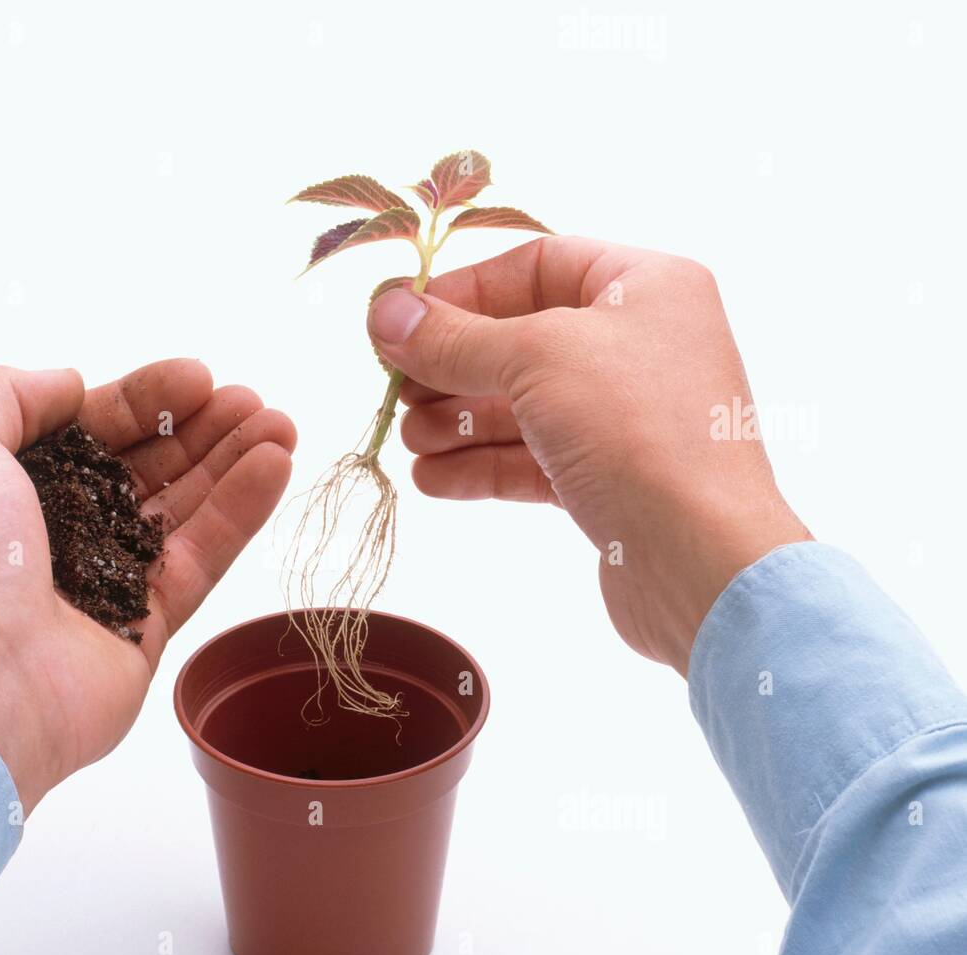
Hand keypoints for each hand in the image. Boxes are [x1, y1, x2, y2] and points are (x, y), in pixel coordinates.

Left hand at [0, 362, 295, 811]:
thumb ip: (6, 395)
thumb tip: (71, 383)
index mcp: (7, 489)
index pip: (90, 431)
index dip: (144, 400)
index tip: (198, 377)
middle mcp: (59, 532)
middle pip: (145, 466)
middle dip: (200, 428)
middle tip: (252, 402)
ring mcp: (108, 579)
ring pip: (183, 508)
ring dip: (233, 461)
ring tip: (282, 425)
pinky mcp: (149, 624)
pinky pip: (203, 557)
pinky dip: (241, 511)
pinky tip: (275, 466)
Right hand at [367, 236, 809, 673]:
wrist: (701, 558)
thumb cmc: (635, 429)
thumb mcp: (535, 359)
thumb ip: (454, 338)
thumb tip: (383, 314)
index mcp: (646, 286)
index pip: (537, 264)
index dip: (462, 291)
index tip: (400, 323)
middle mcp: (641, 344)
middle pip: (521, 340)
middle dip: (452, 368)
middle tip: (397, 394)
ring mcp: (628, 417)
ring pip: (522, 407)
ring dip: (457, 422)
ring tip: (409, 443)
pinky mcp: (612, 481)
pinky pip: (533, 459)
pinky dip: (481, 465)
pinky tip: (432, 480)